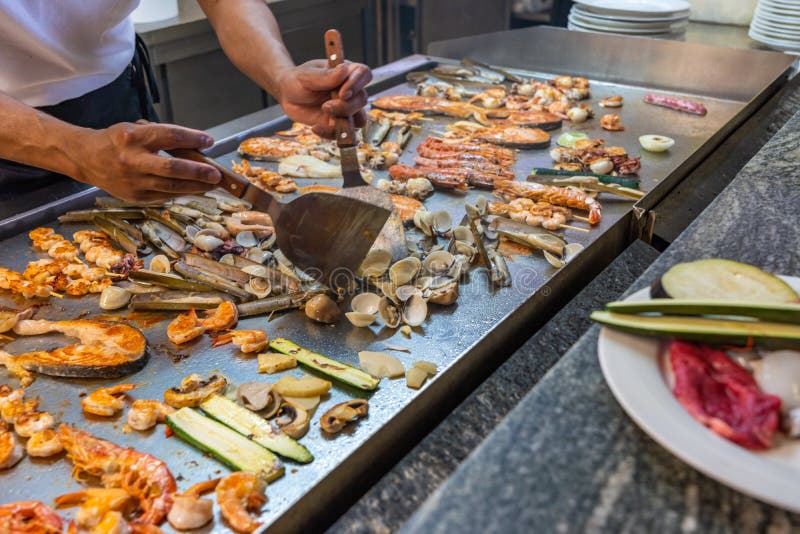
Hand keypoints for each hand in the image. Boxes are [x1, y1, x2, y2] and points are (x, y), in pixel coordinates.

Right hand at [72, 122, 221, 201]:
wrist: (87, 158)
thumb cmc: (117, 141)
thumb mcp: (137, 130)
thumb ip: (163, 136)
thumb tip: (196, 147)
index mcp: (132, 137)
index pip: (169, 137)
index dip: (192, 139)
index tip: (209, 141)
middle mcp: (132, 160)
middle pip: (172, 168)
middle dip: (197, 172)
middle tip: (216, 174)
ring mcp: (133, 181)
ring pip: (171, 187)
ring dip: (195, 187)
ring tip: (211, 184)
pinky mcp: (135, 197)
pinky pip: (165, 196)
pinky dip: (182, 192)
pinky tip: (194, 189)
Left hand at [276, 59, 371, 137]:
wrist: (287, 96)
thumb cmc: (297, 80)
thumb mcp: (307, 75)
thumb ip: (325, 75)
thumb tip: (344, 69)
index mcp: (346, 73)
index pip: (364, 74)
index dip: (358, 84)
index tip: (343, 93)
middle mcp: (350, 91)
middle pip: (361, 100)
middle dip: (346, 107)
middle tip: (326, 106)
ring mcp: (346, 109)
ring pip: (359, 120)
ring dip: (344, 122)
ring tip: (324, 114)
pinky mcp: (338, 124)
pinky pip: (343, 135)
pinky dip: (330, 134)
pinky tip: (315, 128)